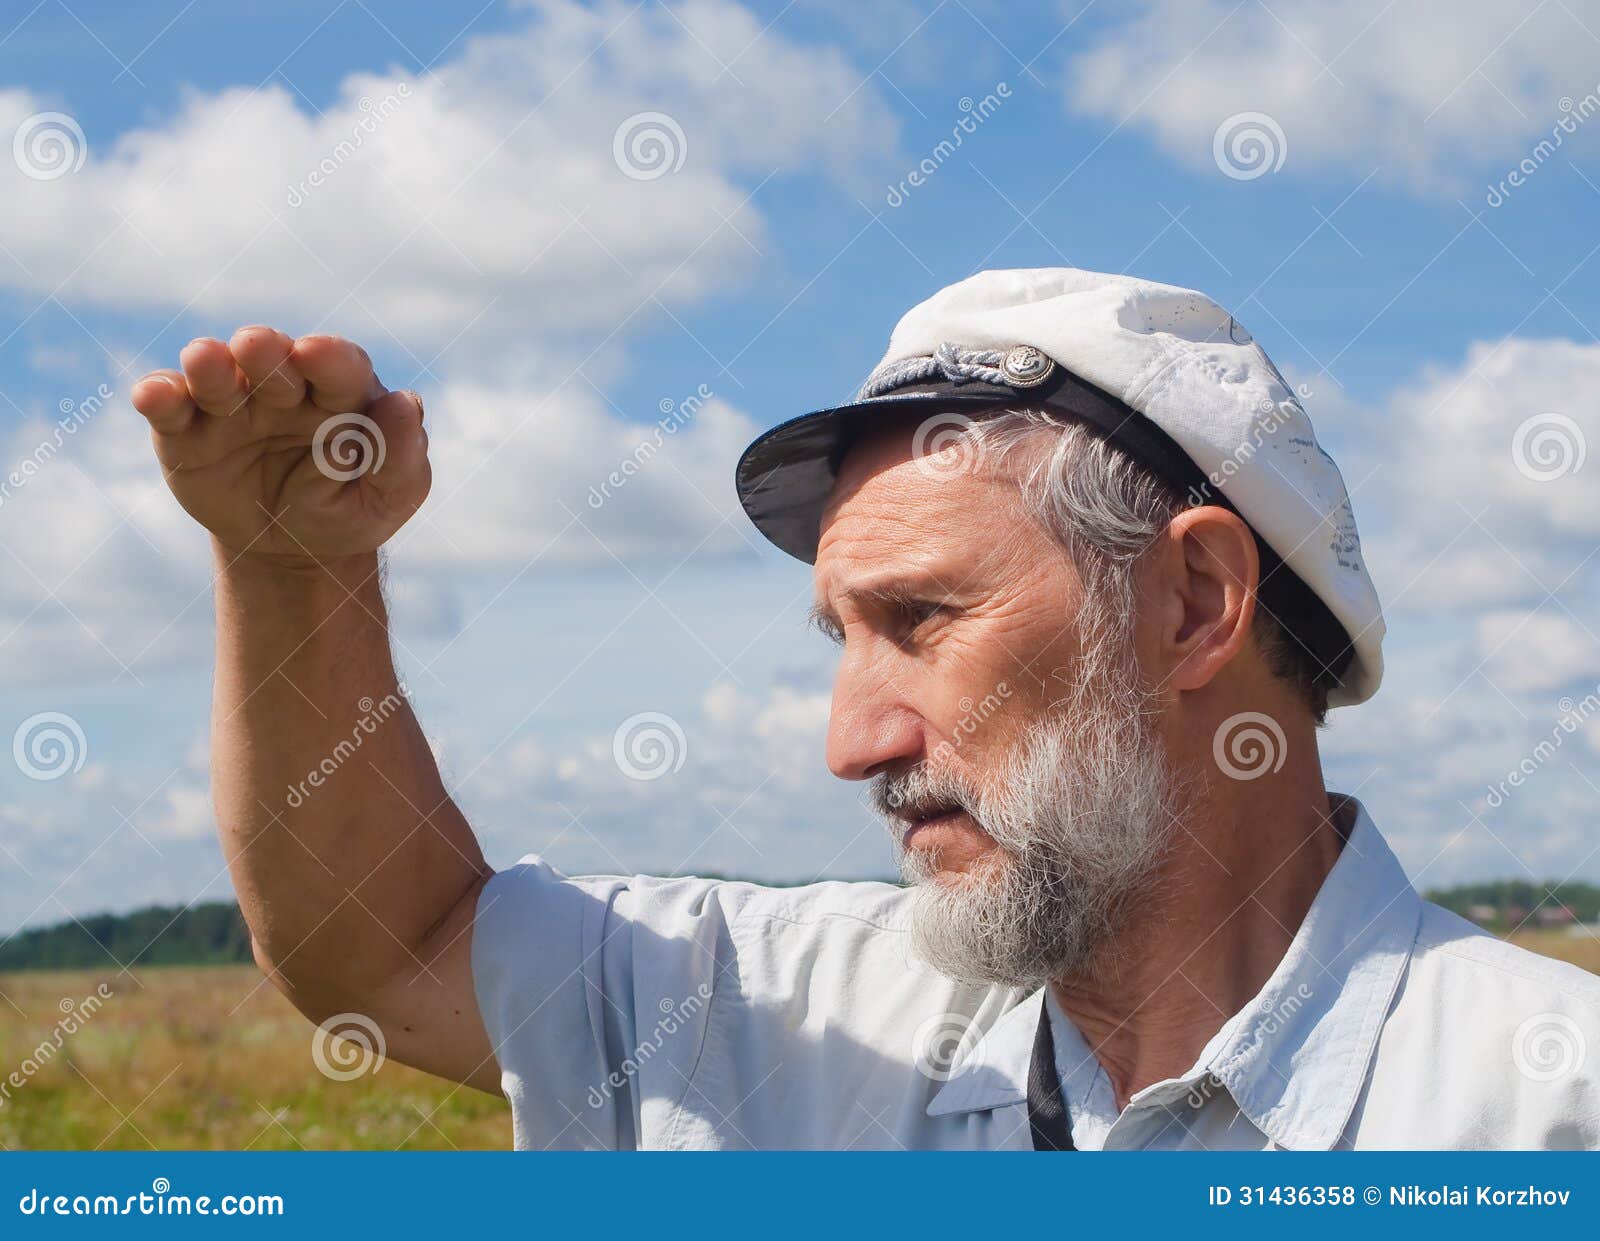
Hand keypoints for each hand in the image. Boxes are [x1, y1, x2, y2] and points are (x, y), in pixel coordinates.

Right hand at [130, 329, 429, 565]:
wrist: (297, 549)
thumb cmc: (352, 507)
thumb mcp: (392, 492)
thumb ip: (402, 452)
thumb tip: (406, 404)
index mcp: (342, 392)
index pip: (339, 366)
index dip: (329, 358)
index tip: (317, 353)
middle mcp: (284, 386)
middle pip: (273, 360)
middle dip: (266, 353)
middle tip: (258, 346)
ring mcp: (232, 405)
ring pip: (217, 375)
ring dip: (211, 366)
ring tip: (205, 360)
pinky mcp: (184, 431)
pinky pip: (170, 409)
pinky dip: (160, 396)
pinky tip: (154, 394)